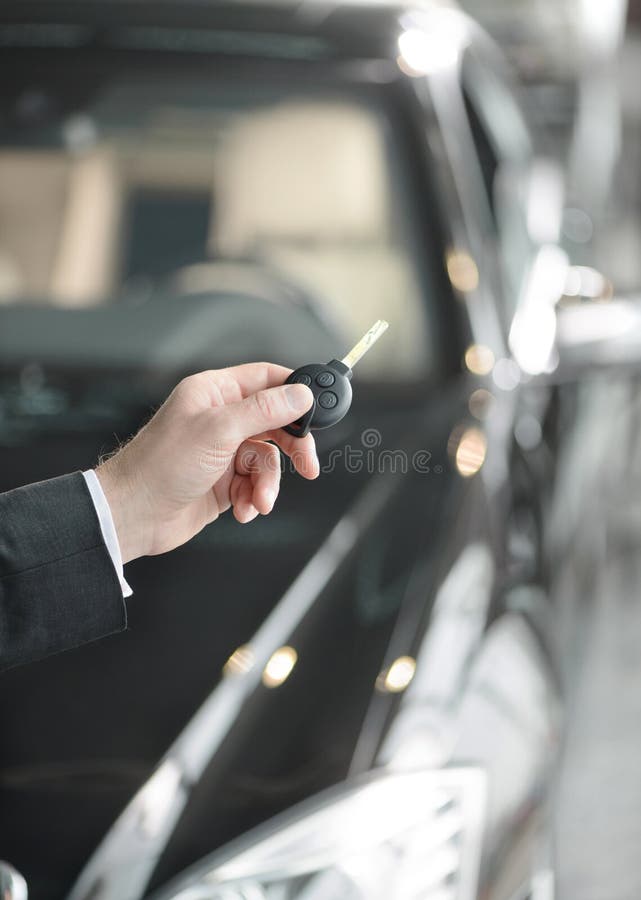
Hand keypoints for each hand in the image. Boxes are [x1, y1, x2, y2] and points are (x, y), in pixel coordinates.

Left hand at [95, 364, 316, 562]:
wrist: (134, 515)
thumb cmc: (160, 465)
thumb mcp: (219, 430)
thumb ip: (264, 410)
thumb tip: (300, 394)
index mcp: (214, 392)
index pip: (266, 379)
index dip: (294, 391)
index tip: (317, 410)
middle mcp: (220, 418)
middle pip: (275, 422)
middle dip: (292, 446)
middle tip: (308, 465)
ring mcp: (222, 451)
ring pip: (268, 460)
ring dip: (268, 483)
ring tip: (259, 500)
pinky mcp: (223, 481)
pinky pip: (255, 484)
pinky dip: (254, 498)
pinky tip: (244, 508)